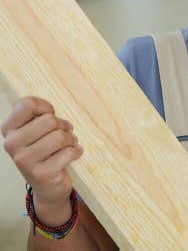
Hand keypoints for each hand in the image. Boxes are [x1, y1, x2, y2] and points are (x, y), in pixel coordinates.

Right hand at [2, 96, 82, 225]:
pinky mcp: (41, 174)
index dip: (46, 107)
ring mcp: (24, 160)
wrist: (48, 186)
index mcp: (9, 129)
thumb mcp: (38, 130)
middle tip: (63, 135)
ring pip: (60, 136)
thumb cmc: (46, 150)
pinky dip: (76, 152)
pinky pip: (69, 152)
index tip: (49, 116)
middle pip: (49, 120)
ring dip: (71, 140)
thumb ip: (40, 115)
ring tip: (68, 145)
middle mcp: (11, 144)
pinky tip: (72, 155)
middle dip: (63, 126)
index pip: (27, 104)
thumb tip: (50, 111)